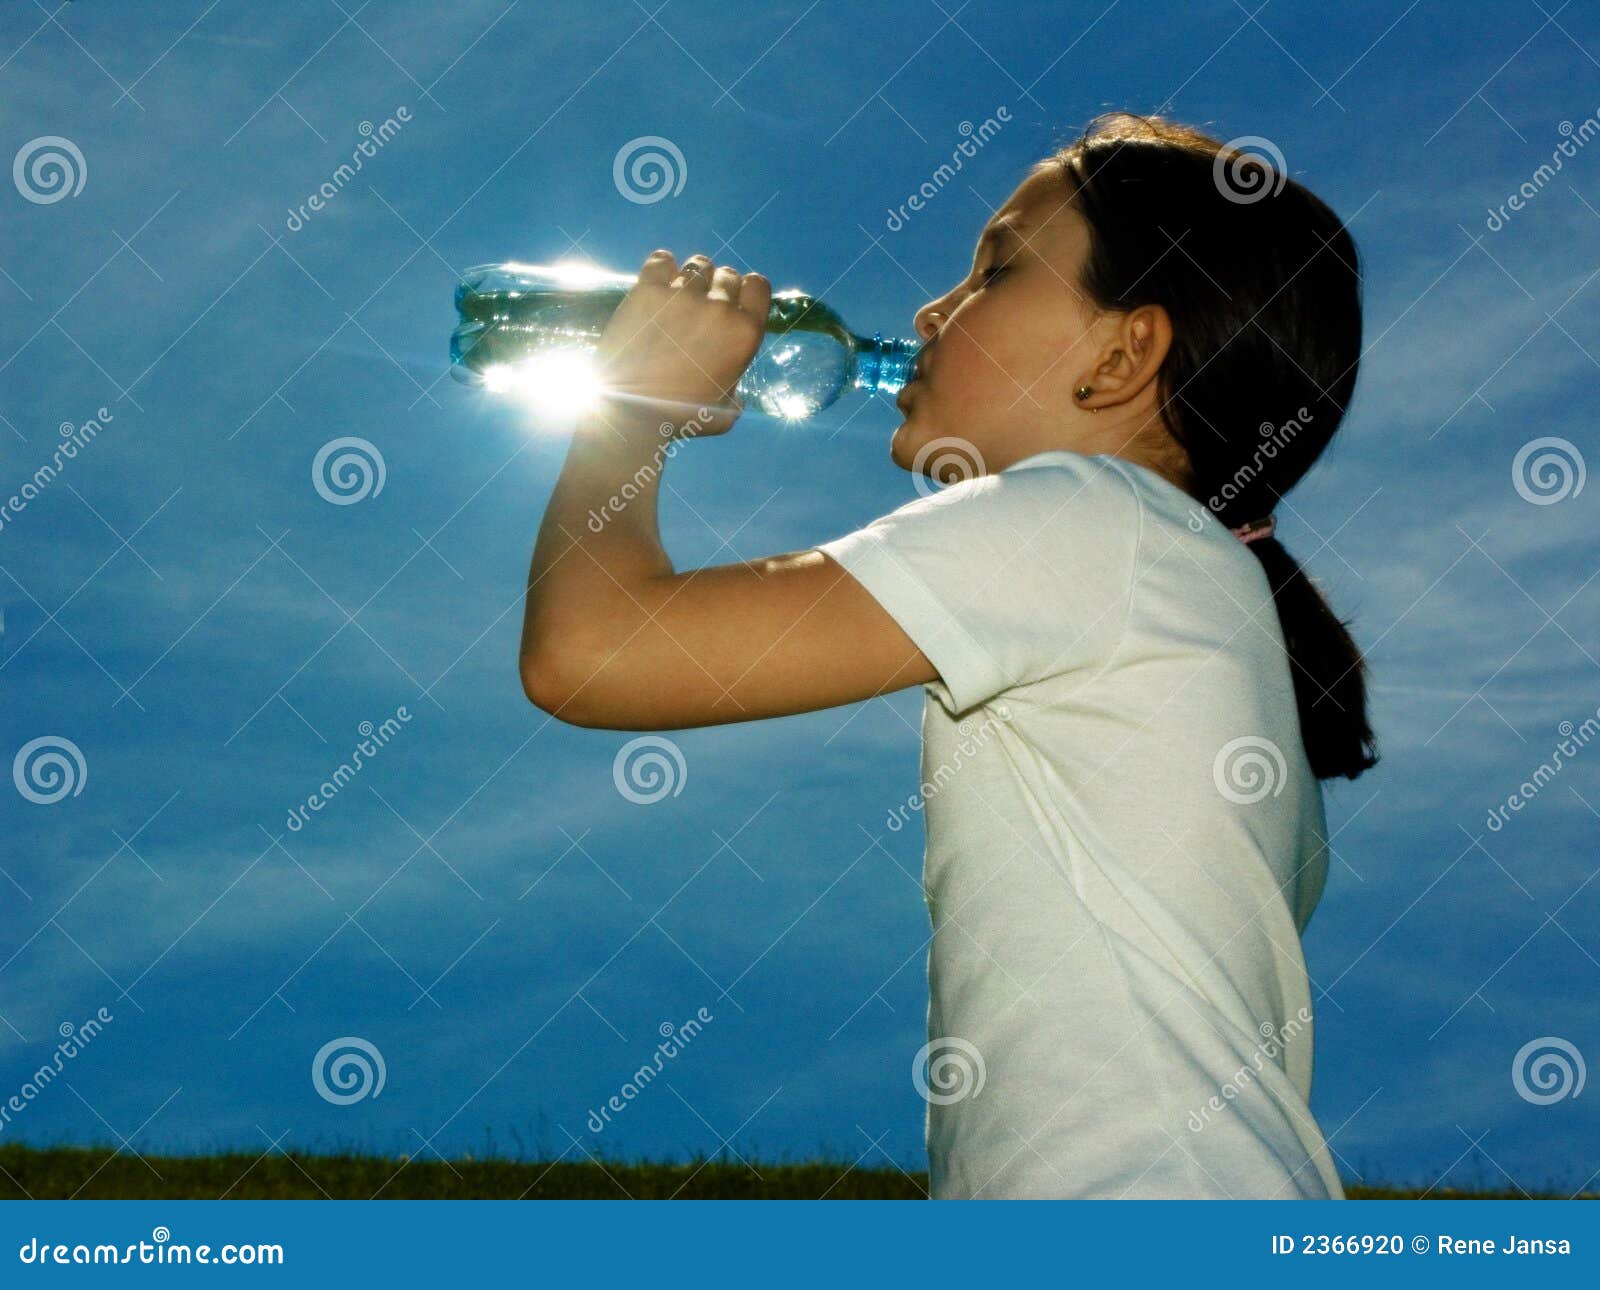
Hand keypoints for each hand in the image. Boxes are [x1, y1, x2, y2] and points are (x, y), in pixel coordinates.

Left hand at [592, 250, 770, 436]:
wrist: (630, 410)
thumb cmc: (681, 418)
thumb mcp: (725, 412)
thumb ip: (735, 390)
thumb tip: (734, 389)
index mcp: (744, 334)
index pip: (759, 286)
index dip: (747, 290)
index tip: (734, 301)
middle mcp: (719, 308)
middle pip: (727, 274)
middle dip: (718, 286)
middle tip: (702, 306)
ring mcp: (683, 296)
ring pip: (697, 265)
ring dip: (692, 277)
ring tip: (678, 296)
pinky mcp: (648, 290)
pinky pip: (662, 260)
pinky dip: (663, 267)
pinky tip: (659, 281)